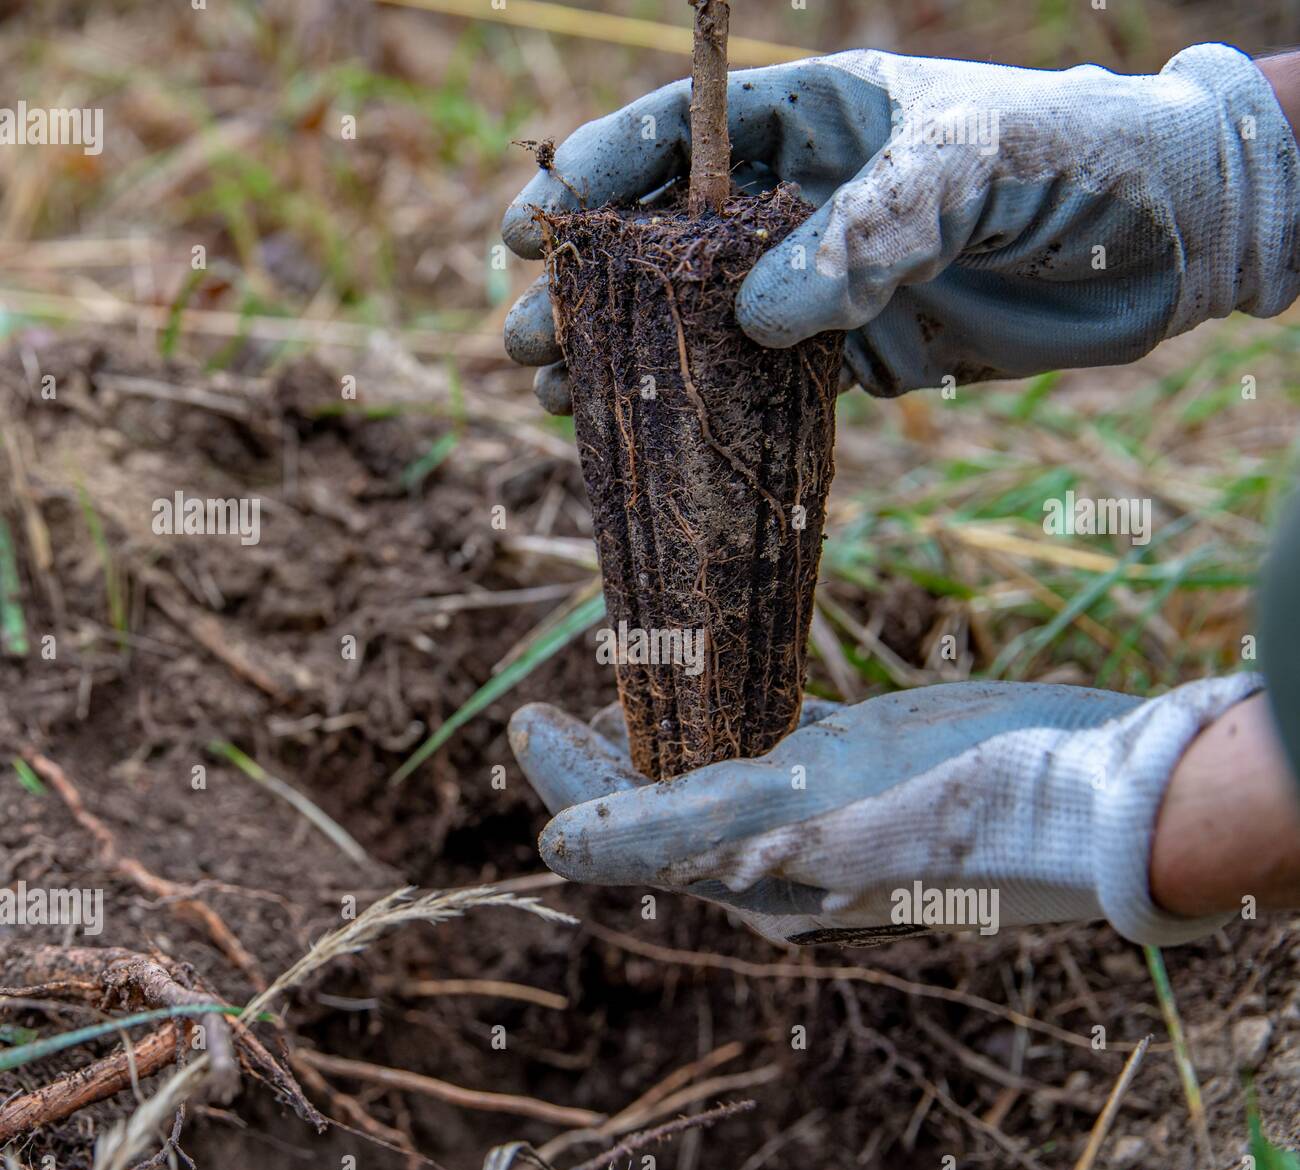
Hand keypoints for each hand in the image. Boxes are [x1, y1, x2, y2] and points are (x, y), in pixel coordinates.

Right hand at [503, 45, 1298, 408]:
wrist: (1164, 243)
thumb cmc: (1073, 164)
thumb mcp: (967, 168)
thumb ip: (862, 232)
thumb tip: (754, 316)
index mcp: (814, 120)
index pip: (676, 141)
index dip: (592, 182)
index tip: (528, 231)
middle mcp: (802, 198)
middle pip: (665, 241)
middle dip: (588, 288)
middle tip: (522, 340)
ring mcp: (824, 279)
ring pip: (698, 320)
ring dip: (625, 356)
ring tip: (554, 394)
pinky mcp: (855, 353)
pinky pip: (760, 381)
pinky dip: (702, 406)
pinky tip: (646, 432)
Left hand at [509, 674, 1260, 947]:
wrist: (1094, 797)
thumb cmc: (947, 802)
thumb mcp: (797, 815)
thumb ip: (672, 830)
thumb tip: (554, 848)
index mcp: (752, 876)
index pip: (624, 833)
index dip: (566, 780)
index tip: (526, 718)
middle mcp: (781, 860)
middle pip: (660, 808)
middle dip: (607, 762)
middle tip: (563, 704)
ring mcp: (829, 821)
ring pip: (717, 777)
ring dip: (668, 735)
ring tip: (635, 689)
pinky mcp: (874, 779)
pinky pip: (782, 747)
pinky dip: (741, 714)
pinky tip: (734, 682)